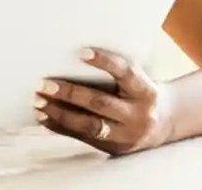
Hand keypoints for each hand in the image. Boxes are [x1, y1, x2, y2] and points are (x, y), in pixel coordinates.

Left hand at [33, 48, 174, 155]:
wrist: (163, 123)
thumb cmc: (139, 92)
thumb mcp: (137, 80)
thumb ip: (114, 73)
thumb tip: (70, 56)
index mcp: (146, 91)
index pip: (126, 73)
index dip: (105, 62)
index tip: (81, 52)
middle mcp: (138, 115)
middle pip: (101, 103)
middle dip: (70, 93)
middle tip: (44, 84)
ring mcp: (126, 135)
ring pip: (89, 125)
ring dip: (59, 113)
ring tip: (38, 102)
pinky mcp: (114, 149)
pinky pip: (83, 138)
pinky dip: (60, 128)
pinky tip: (43, 118)